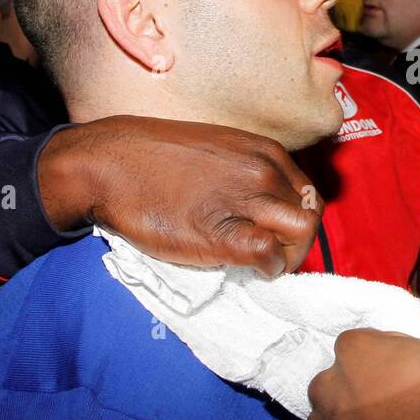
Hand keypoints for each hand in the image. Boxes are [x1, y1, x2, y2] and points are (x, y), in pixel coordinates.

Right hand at [39, 116, 321, 275]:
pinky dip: (268, 268)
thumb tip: (261, 204)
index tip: (277, 232)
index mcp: (264, 152)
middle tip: (273, 255)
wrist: (108, 165)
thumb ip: (245, 171)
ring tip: (264, 264)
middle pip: (310, 213)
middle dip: (298, 240)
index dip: (296, 217)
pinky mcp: (225, 232)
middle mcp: (263, 172)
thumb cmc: (153, 160)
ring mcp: (247, 201)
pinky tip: (250, 270)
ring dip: (289, 256)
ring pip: (303, 233)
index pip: (306, 191)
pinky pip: (270, 255)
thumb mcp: (215, 149)